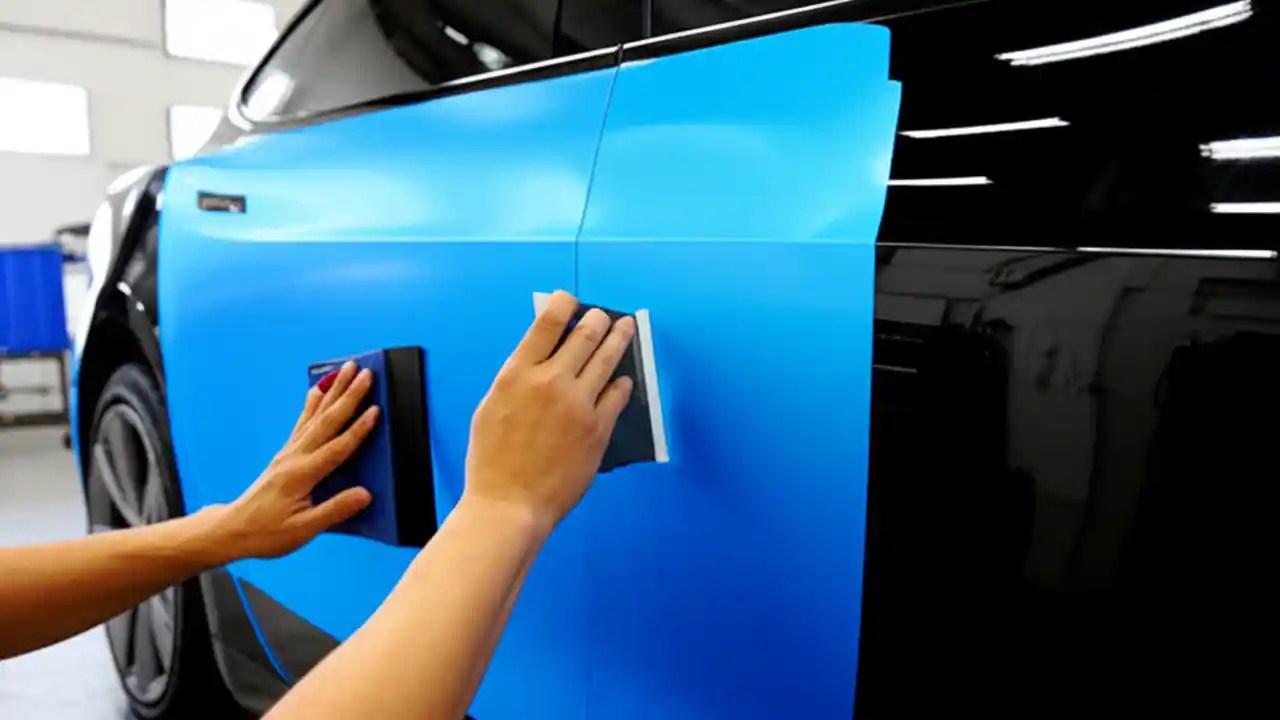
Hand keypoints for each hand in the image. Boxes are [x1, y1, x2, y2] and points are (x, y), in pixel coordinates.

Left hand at [212, 361, 379, 559]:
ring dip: (333, 391)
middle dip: (349, 396)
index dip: (358, 430)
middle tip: (365, 374)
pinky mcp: (286, 454)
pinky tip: (317, 391)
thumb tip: (365, 494)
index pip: (337, 448)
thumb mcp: (303, 530)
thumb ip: (335, 510)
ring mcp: (289, 452)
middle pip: (327, 421)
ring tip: (345, 370)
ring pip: (316, 416)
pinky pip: (302, 422)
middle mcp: (295, 457)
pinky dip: (312, 403)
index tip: (376, 410)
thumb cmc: (267, 533)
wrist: (233, 530)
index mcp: (302, 475)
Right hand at [464, 291, 634, 532]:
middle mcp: (551, 381)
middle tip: (604, 315)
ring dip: (618, 339)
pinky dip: (622, 383)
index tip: (570, 298)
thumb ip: (517, 379)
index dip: (563, 303)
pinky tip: (624, 379)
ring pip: (607, 360)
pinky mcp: (598, 428)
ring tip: (626, 328)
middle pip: (584, 336)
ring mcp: (578, 404)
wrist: (510, 503)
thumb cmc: (491, 460)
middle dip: (597, 320)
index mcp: (518, 374)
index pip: (547, 323)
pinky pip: (617, 396)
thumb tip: (539, 357)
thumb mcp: (491, 406)